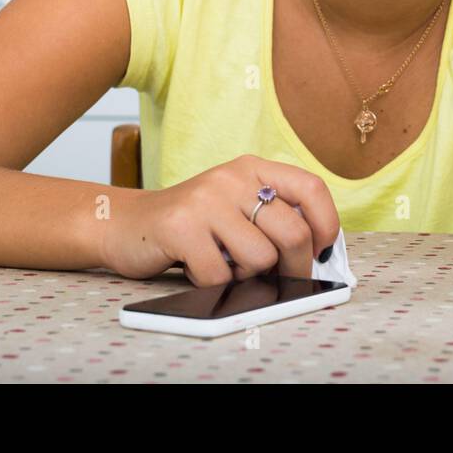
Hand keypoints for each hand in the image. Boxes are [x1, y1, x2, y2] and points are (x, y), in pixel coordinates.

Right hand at [100, 154, 340, 286]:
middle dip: (294, 268)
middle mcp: (232, 178)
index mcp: (252, 168)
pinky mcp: (181, 228)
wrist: (125, 223)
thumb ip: (273, 219)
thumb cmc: (192, 225)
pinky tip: (197, 268)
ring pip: (260, 259)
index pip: (312, 188)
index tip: (321, 250)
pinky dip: (214, 284)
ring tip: (225, 265)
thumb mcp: (236, 207)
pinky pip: (221, 275)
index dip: (326, 224)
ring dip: (247, 276)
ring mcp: (206, 201)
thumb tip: (319, 255)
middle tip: (280, 280)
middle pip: (292, 233)